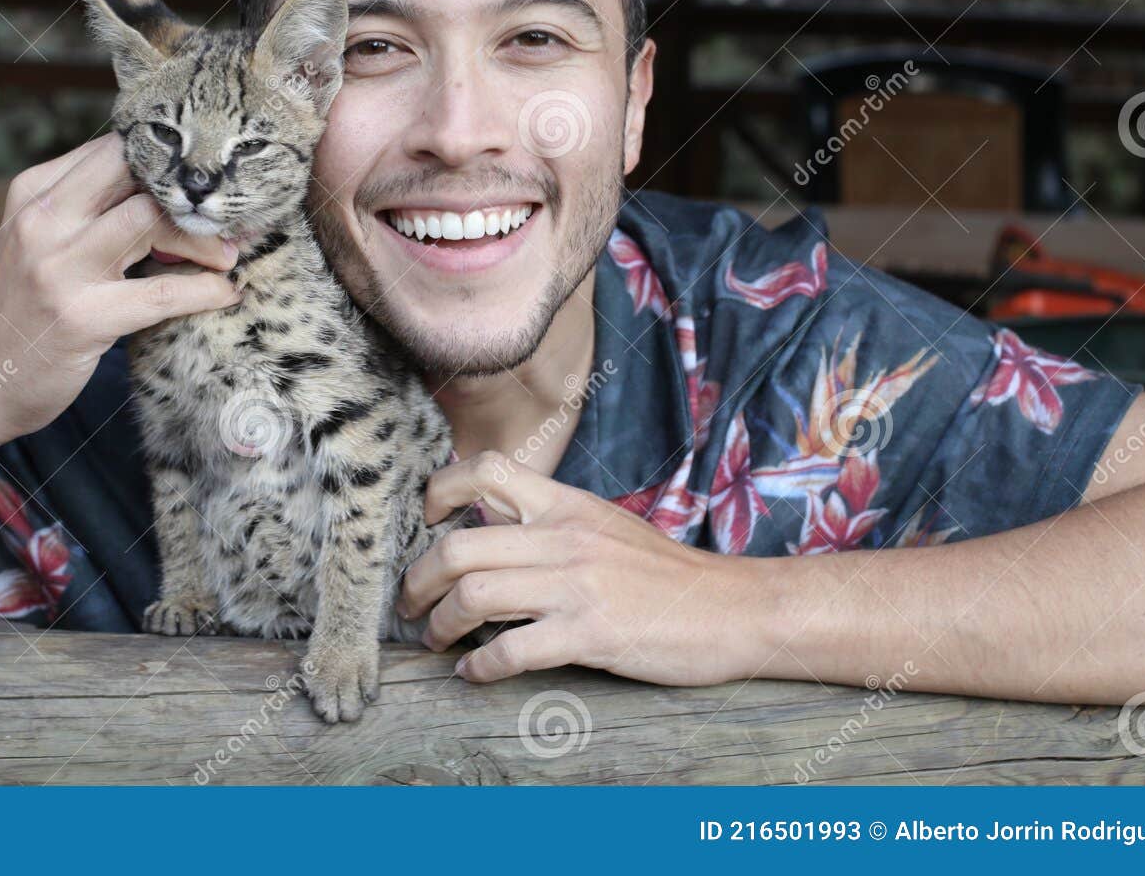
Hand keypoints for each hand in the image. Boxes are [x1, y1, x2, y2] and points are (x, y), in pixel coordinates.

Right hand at [0, 133, 241, 440]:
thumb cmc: (27, 303)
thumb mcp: (42, 237)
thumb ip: (90, 204)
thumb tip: (169, 181)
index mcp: (35, 191)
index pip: (115, 148)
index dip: (169, 162)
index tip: (204, 183)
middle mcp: (43, 220)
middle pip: (135, 170)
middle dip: (188, 190)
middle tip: (224, 216)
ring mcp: (59, 269)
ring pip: (152, 220)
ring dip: (204, 239)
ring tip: (228, 256)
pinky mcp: (82, 319)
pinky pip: (162, 293)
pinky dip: (205, 290)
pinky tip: (225, 293)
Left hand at [395, 452, 775, 686]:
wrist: (734, 609)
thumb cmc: (666, 575)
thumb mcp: (605, 527)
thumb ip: (550, 523)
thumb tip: (488, 531)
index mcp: (567, 504)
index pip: (487, 469)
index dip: (440, 490)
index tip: (425, 522)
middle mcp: (566, 537)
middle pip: (459, 546)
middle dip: (418, 580)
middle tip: (410, 604)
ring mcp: (577, 586)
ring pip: (474, 596)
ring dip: (440, 626)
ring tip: (435, 641)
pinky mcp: (590, 633)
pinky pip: (511, 650)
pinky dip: (479, 668)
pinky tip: (475, 675)